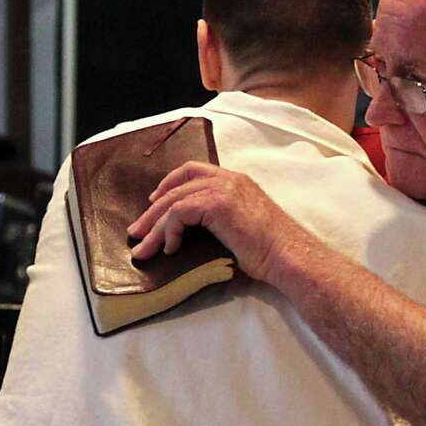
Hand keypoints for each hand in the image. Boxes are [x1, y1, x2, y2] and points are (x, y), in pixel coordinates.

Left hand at [127, 161, 302, 282]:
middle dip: (153, 211)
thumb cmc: (270, 249)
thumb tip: (192, 232)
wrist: (287, 255)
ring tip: (143, 248)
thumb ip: (220, 218)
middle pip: (177, 185)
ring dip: (154, 226)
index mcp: (236, 181)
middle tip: (137, 231)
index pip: (194, 170)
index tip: (154, 202)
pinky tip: (171, 248)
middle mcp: (228, 179)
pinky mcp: (217, 205)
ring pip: (174, 201)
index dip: (169, 184)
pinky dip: (169, 232)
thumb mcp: (243, 224)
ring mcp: (223, 189)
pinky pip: (179, 213)